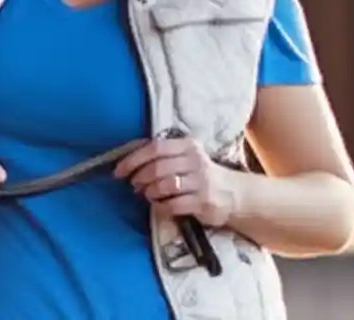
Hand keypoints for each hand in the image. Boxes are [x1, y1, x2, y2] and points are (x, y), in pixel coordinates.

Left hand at [112, 136, 236, 227]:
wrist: (234, 194)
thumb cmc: (201, 174)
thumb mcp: (185, 158)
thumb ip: (161, 156)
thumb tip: (127, 161)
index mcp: (188, 146)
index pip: (155, 148)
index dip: (133, 159)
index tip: (118, 171)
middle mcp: (196, 161)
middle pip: (158, 168)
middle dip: (140, 178)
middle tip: (134, 185)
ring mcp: (201, 183)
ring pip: (164, 186)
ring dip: (149, 192)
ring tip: (147, 195)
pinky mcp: (204, 203)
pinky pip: (173, 205)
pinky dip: (160, 207)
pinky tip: (159, 206)